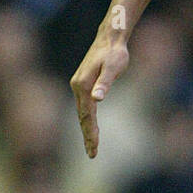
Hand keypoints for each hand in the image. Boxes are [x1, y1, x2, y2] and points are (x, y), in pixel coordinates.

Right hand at [70, 31, 129, 157]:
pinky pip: (84, 107)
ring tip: (92, 147)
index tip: (94, 148)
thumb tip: (97, 98)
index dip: (91, 133)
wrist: (110, 38)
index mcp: (82, 86)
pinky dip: (87, 119)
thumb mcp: (114, 67)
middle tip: (92, 154)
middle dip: (88, 136)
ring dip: (87, 130)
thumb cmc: (115, 53)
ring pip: (82, 113)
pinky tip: (91, 128)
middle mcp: (77, 87)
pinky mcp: (83, 84)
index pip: (87, 116)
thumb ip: (105, 83)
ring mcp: (79, 85)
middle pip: (82, 117)